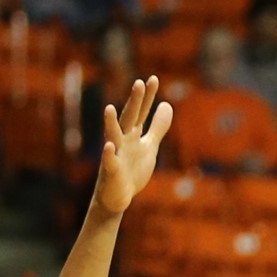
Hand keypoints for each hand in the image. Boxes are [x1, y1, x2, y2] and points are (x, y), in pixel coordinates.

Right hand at [91, 77, 172, 216]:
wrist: (117, 197)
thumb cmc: (132, 170)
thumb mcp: (149, 146)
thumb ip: (158, 126)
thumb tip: (167, 104)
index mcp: (133, 134)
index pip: (141, 112)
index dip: (147, 97)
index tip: (153, 78)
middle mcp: (122, 140)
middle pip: (129, 118)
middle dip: (134, 102)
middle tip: (139, 83)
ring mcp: (116, 155)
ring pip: (112, 136)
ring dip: (110, 123)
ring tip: (108, 108)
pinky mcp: (111, 172)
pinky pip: (109, 162)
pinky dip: (109, 154)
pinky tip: (109, 146)